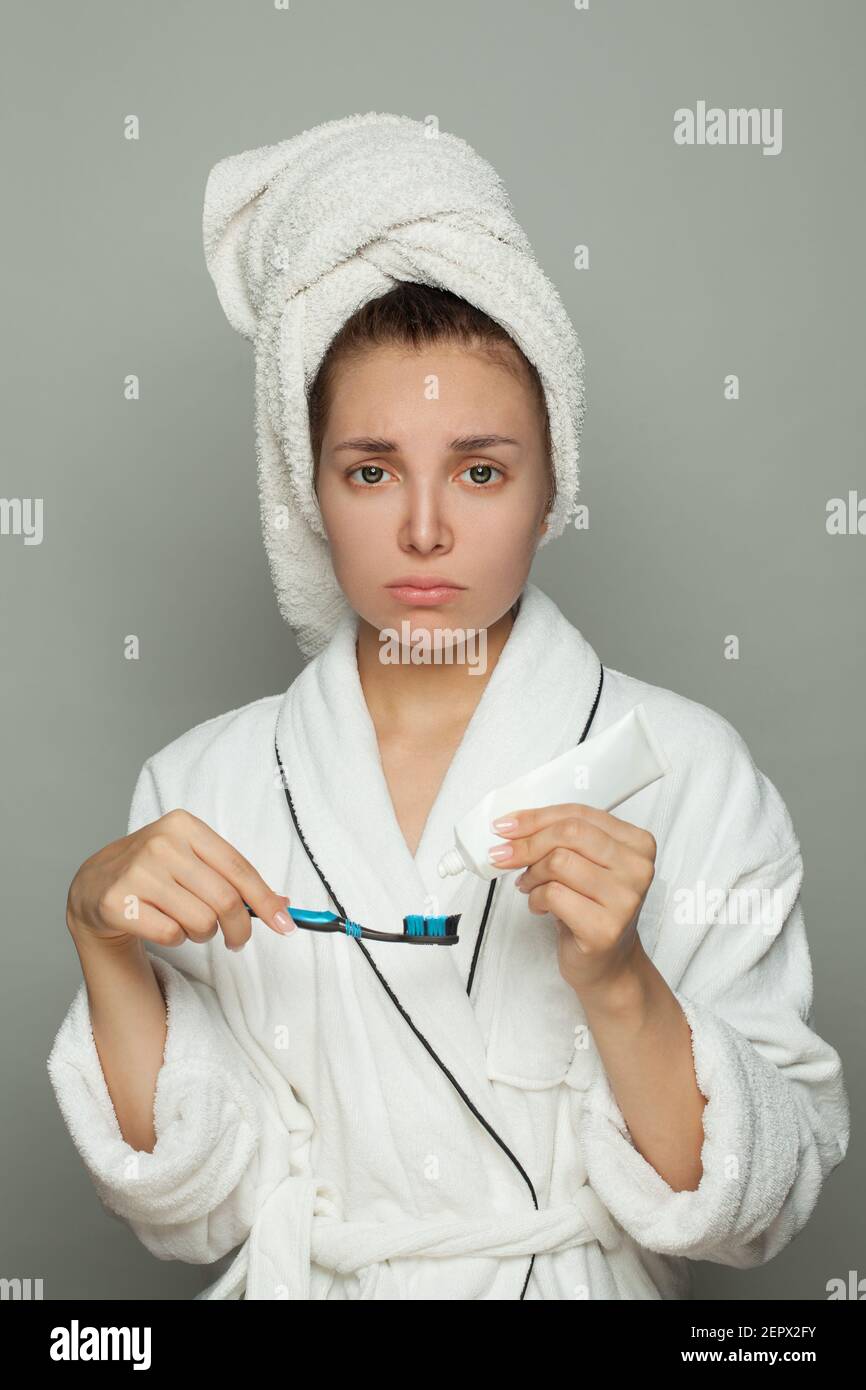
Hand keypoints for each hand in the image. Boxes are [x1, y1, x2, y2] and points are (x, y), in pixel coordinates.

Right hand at [66, 808, 294, 950]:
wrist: (94, 884)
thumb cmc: (156, 872)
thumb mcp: (194, 861)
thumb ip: (236, 880)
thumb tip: (284, 907)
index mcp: (184, 826)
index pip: (239, 869)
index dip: (266, 901)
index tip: (286, 926)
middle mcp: (161, 843)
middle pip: (225, 900)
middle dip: (240, 929)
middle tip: (238, 941)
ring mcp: (137, 872)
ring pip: (201, 922)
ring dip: (203, 933)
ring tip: (187, 923)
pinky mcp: (118, 902)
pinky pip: (172, 935)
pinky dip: (176, 939)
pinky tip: (162, 924)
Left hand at [489, 803, 656, 996]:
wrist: (609, 965)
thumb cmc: (592, 909)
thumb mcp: (584, 864)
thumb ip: (560, 839)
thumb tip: (512, 826)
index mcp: (638, 844)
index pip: (580, 814)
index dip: (537, 817)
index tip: (506, 825)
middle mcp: (638, 869)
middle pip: (570, 833)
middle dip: (527, 842)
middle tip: (502, 855)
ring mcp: (625, 900)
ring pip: (558, 862)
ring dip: (532, 875)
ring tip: (530, 886)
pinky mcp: (605, 928)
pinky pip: (553, 895)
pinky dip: (535, 898)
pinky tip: (540, 906)